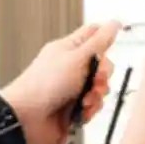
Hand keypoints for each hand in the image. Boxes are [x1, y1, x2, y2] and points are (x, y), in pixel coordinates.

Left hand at [1, 22, 119, 143]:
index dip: (106, 36)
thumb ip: (98, 43)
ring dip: (96, 95)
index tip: (117, 38)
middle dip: (103, 75)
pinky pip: (93, 107)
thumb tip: (114, 24)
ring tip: (84, 100)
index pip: (92, 35)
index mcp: (69, 49)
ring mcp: (72, 89)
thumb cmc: (43, 85)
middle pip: (101, 65)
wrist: (27, 119)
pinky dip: (90, 110)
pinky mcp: (74, 109)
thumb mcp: (76, 58)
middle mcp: (71, 68)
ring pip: (100, 89)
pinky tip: (80, 111)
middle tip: (95, 79)